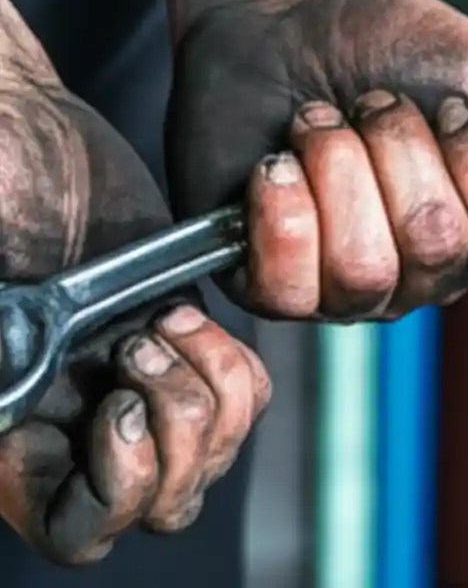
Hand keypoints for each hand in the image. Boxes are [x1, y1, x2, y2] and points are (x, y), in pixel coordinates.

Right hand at [0, 0, 269, 563]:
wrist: (25, 138)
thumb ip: (7, 345)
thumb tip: (18, 401)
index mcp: (15, 436)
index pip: (81, 530)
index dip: (119, 488)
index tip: (122, 404)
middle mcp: (75, 427)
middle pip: (168, 502)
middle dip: (180, 430)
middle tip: (144, 342)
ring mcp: (134, 389)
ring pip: (213, 453)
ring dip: (211, 393)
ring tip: (166, 321)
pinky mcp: (183, 347)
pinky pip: (244, 395)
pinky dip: (235, 362)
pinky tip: (189, 313)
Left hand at [167, 0, 467, 319]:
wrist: (288, 15)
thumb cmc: (395, 46)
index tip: (451, 104)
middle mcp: (424, 274)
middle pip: (436, 245)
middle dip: (400, 145)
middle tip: (377, 104)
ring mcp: (348, 288)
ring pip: (364, 267)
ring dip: (338, 162)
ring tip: (324, 124)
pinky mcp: (273, 282)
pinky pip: (288, 283)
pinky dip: (283, 201)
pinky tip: (281, 160)